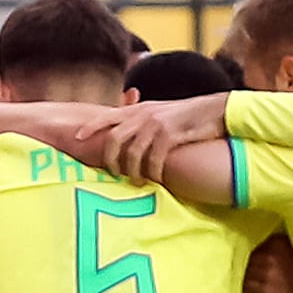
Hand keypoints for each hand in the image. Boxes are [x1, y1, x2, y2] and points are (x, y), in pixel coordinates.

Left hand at [78, 93, 227, 183]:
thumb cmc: (187, 116)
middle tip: (115, 175)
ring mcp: (156, 124)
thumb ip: (142, 121)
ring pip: (132, 152)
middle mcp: (143, 114)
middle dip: (110, 160)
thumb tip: (128, 136)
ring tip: (138, 182)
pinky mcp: (171, 134)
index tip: (75, 138)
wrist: (216, 110)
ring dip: (132, 171)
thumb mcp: (160, 113)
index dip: (89, 127)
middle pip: (113, 139)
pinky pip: (154, 158)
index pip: (106, 116)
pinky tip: (155, 179)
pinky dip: (152, 171)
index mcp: (138, 110)